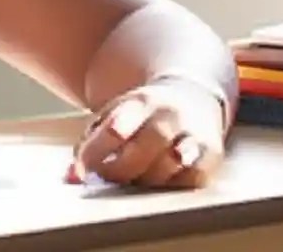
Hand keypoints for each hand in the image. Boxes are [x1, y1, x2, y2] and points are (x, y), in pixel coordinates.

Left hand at [70, 78, 226, 188]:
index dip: (93, 155)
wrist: (191, 98)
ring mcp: (193, 133)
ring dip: (146, 180)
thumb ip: (89, 144)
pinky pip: (193, 177)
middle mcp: (169, 115)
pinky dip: (175, 184)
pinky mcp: (211, 153)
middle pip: (142, 149)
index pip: (113, 129)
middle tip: (108, 177)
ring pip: (168, 165)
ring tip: (136, 179)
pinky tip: (163, 181)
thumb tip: (70, 178)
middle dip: (119, 170)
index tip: (80, 171)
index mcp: (139, 102)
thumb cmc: (142, 117)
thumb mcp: (114, 117)